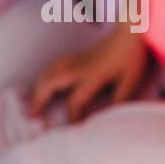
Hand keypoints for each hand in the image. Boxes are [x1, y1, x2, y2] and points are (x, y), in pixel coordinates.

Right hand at [29, 22, 148, 120]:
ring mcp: (75, 60)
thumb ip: (120, 99)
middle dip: (39, 100)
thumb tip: (109, 118)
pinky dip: (43, 76)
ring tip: (33, 104)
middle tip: (32, 116)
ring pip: (47, 73)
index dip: (72, 118)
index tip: (70, 132)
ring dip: (37, 89)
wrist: (130, 30)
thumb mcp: (131, 80)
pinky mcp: (76, 56)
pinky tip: (43, 84)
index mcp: (92, 75)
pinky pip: (53, 65)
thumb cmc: (132, 56)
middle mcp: (78, 68)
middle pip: (50, 83)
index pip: (75, 101)